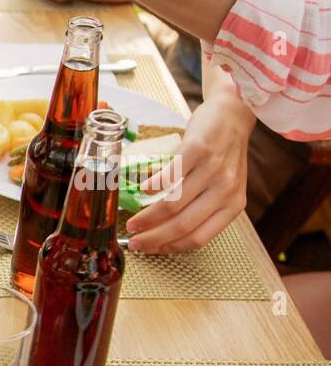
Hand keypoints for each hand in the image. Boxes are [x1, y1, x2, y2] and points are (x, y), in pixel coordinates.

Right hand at [126, 95, 255, 253]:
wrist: (233, 116)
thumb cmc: (223, 155)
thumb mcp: (223, 187)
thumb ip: (203, 210)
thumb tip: (165, 233)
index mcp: (233, 205)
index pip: (199, 238)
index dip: (169, 248)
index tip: (149, 249)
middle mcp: (225, 189)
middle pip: (183, 224)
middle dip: (153, 238)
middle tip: (134, 241)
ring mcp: (212, 169)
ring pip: (173, 204)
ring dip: (147, 217)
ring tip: (132, 222)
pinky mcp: (198, 149)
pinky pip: (169, 175)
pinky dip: (151, 187)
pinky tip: (141, 191)